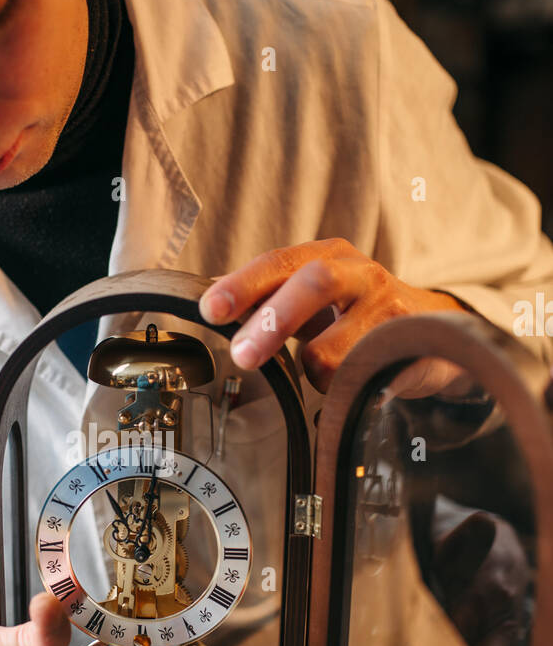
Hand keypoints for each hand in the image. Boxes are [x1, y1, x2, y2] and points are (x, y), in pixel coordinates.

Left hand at [199, 238, 465, 392]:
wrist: (434, 332)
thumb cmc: (358, 313)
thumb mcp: (315, 296)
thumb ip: (267, 296)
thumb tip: (210, 300)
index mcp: (329, 256)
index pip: (280, 261)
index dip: (243, 284)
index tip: (210, 309)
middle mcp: (362, 274)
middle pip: (314, 284)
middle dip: (272, 321)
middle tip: (242, 356)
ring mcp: (390, 310)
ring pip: (334, 347)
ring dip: (312, 372)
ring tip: (319, 375)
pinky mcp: (410, 348)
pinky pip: (363, 377)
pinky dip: (343, 389)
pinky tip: (350, 386)